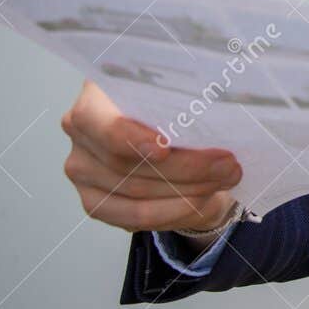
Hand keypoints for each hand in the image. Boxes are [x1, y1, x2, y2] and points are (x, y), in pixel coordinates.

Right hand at [61, 80, 240, 232]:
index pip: (97, 119)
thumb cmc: (180, 110)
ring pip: (135, 191)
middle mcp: (80, 129)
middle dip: (184, 166)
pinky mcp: (94, 201)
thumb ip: (188, 99)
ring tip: (226, 177)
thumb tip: (220, 113)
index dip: (128, 137)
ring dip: (189, 189)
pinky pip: (134, 216)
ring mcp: (82, 167)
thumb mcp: (185, 95)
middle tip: (227, 164)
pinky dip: (175, 210)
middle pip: (125, 161)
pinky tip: (203, 199)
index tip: (165, 148)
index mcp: (96, 92)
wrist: (178, 143)